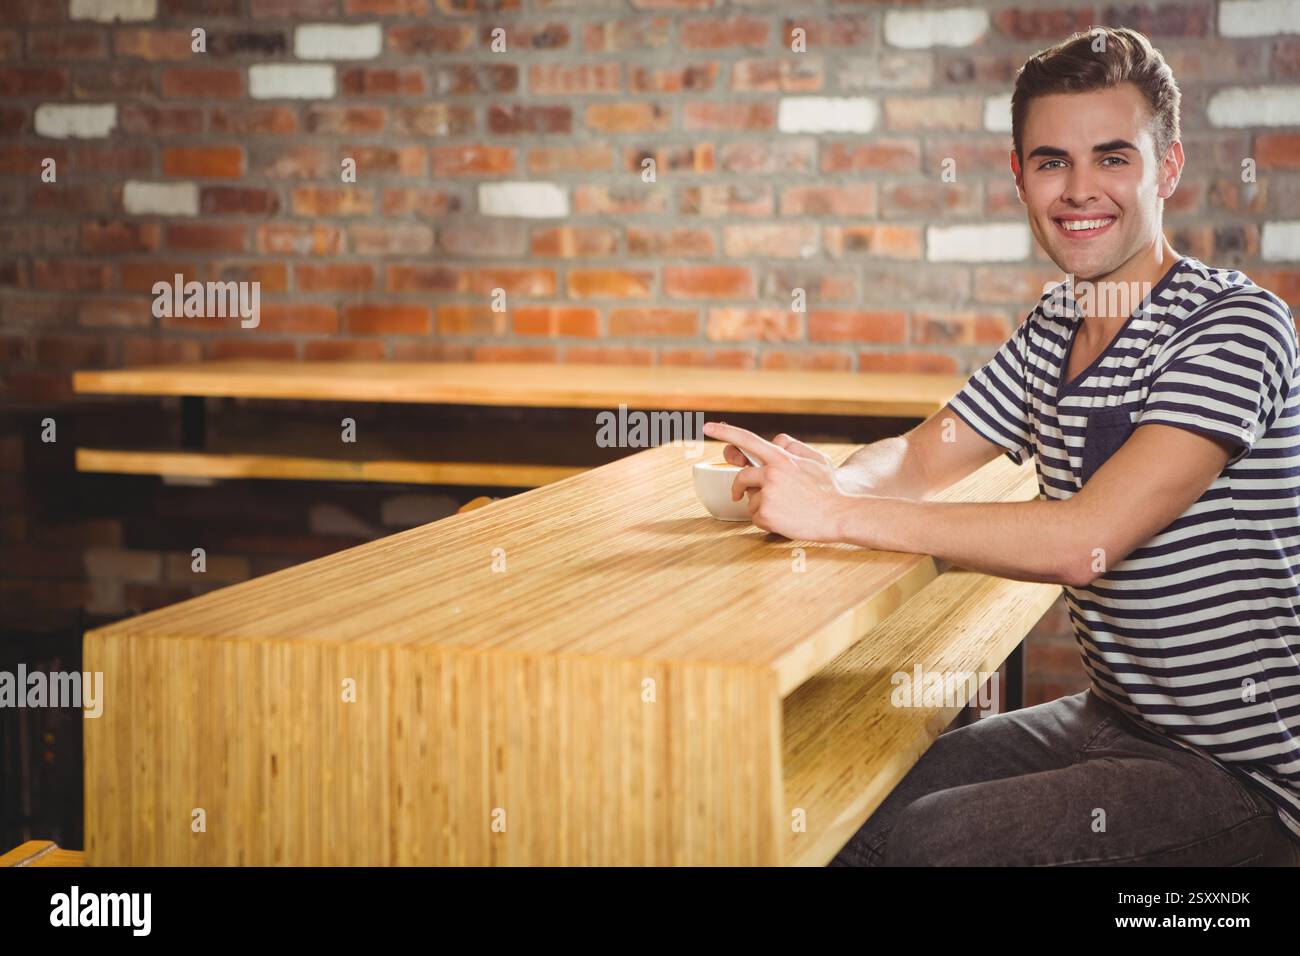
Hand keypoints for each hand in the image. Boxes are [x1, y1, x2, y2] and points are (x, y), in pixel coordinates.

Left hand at [702, 421, 857, 541]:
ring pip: (750, 498)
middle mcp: (771, 474)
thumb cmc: (828, 488)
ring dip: (761, 504)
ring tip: (784, 508)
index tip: (708, 427)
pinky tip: (784, 519)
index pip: (748, 440)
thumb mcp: (815, 458)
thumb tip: (774, 443)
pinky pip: (755, 516)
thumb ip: (793, 447)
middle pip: (742, 476)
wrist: (839, 514)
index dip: (725, 432)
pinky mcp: (765, 515)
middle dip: (740, 486)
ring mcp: (767, 495)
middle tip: (741, 494)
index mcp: (781, 458)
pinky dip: (766, 519)